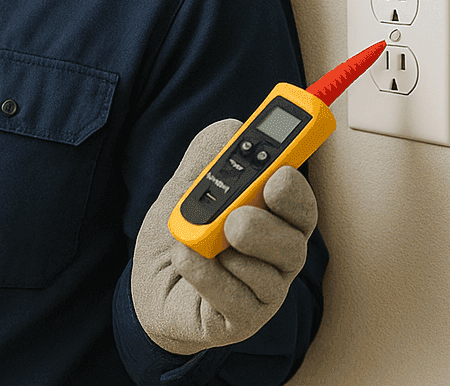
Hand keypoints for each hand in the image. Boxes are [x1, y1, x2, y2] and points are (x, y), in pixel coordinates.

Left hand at [131, 119, 317, 354]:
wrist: (150, 286)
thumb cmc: (180, 236)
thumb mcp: (184, 188)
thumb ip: (207, 157)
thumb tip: (232, 129)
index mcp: (272, 219)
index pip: (299, 204)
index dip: (296, 189)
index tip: (281, 173)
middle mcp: (277, 258)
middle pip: (294, 243)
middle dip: (267, 227)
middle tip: (236, 218)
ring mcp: (263, 293)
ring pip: (270, 276)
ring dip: (232, 255)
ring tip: (203, 243)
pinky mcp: (241, 320)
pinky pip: (236, 301)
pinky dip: (207, 277)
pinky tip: (185, 260)